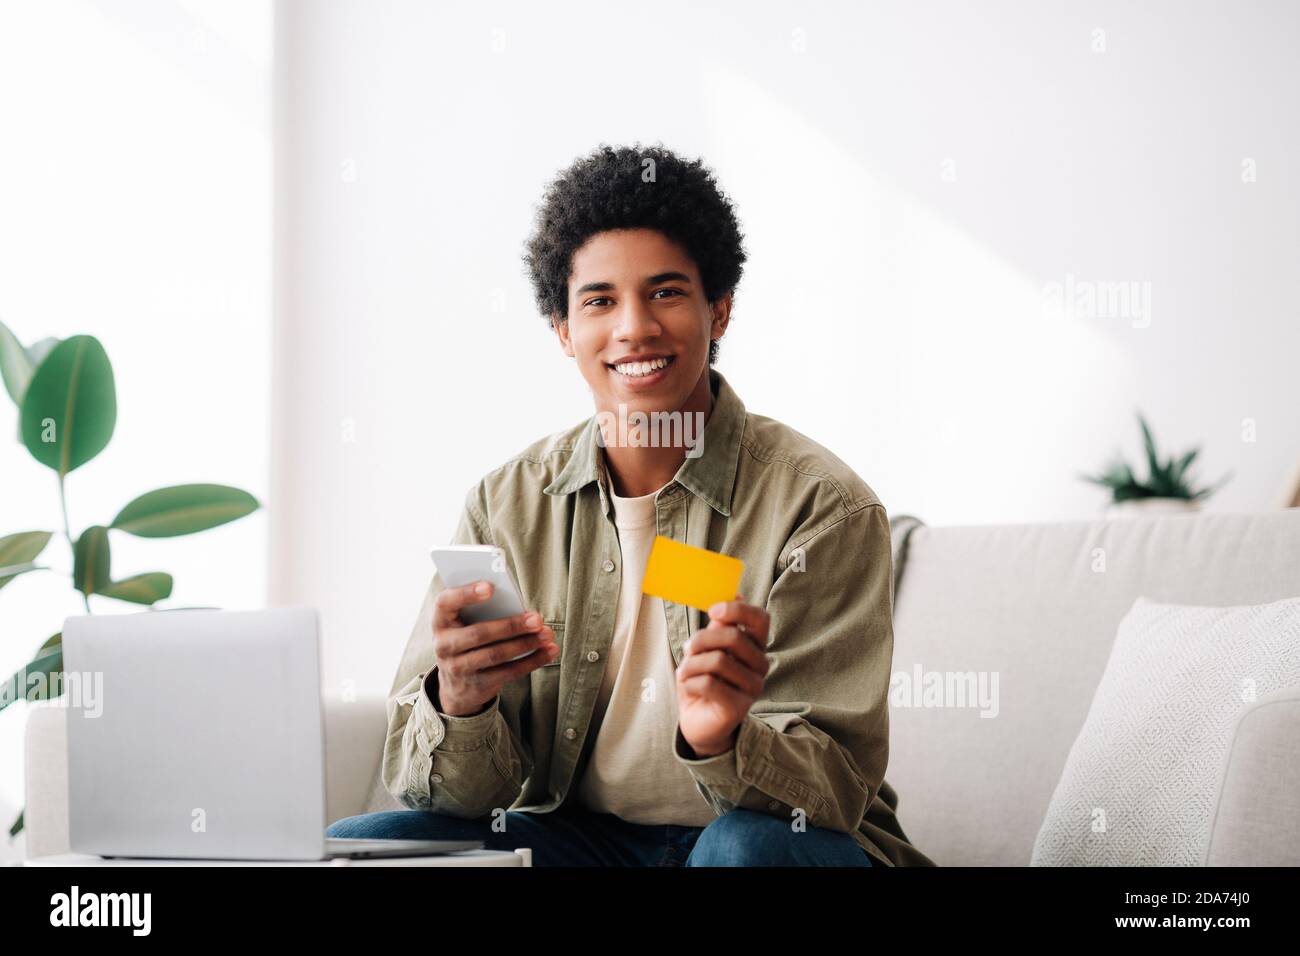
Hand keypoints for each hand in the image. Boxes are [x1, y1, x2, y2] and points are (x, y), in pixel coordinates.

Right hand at [430, 580, 558, 715]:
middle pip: (479, 633)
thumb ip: (484, 611)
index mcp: (440, 620)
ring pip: (496, 655)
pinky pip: (508, 672)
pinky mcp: (477, 684)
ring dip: (525, 644)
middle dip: (511, 625)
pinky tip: (548, 651)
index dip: (466, 593)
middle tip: (537, 618)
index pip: (446, 602)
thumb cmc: (468, 637)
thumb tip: (521, 609)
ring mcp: (458, 668)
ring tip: (547, 634)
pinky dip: (532, 661)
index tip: (491, 587)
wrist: (456, 685)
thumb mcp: (466, 623)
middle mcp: (444, 645)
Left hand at [676, 594, 769, 757]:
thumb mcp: (708, 649)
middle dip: (701, 640)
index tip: (713, 611)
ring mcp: (753, 687)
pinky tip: (688, 688)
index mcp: (755, 646)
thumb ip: (719, 626)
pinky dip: (690, 683)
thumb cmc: (704, 680)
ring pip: (717, 661)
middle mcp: (761, 665)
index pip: (760, 619)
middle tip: (687, 648)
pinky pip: (708, 683)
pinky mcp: (739, 707)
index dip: (737, 610)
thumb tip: (734, 591)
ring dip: (691, 664)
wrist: (699, 722)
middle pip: (733, 637)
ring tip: (684, 672)